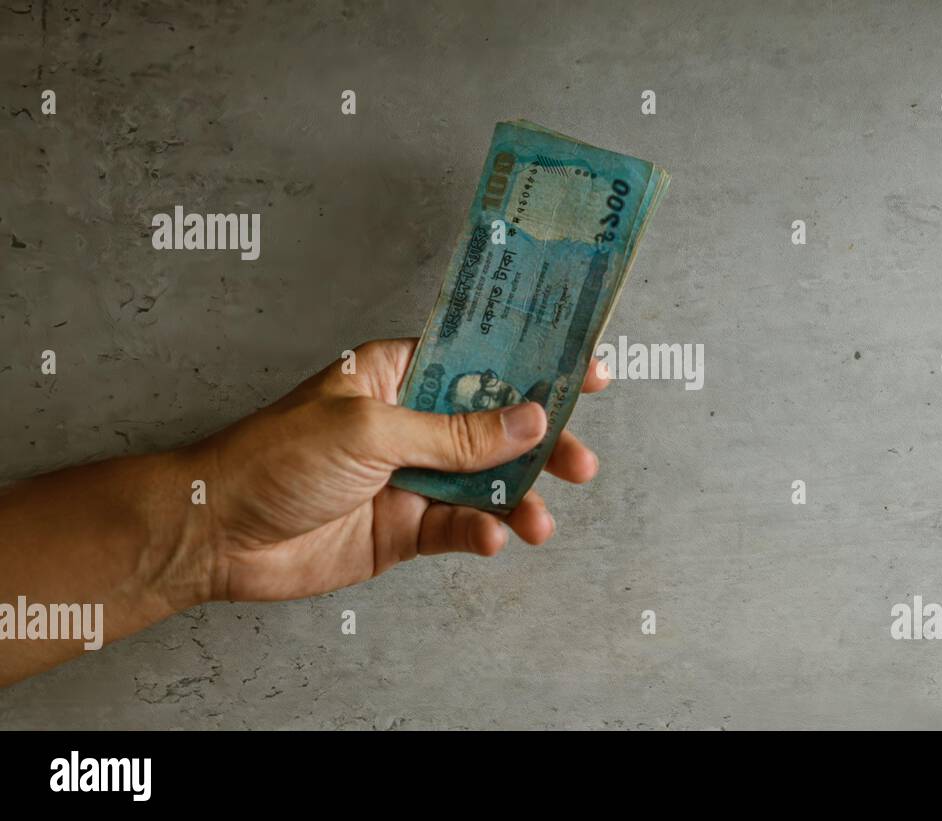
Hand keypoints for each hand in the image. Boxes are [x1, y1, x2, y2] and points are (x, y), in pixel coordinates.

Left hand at [184, 339, 609, 601]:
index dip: (533, 364)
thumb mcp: (370, 431)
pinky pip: (461, 527)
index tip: (585, 371)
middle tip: (579, 461)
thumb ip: (454, 434)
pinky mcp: (406, 527)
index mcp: (398, 374)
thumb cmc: (272, 458)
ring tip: (541, 520)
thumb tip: (527, 421)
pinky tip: (493, 538)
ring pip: (487, 483)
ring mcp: (411, 476)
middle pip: (496, 426)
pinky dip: (482, 533)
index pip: (479, 360)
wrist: (218, 534)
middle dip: (541, 443)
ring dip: (520, 499)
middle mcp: (411, 422)